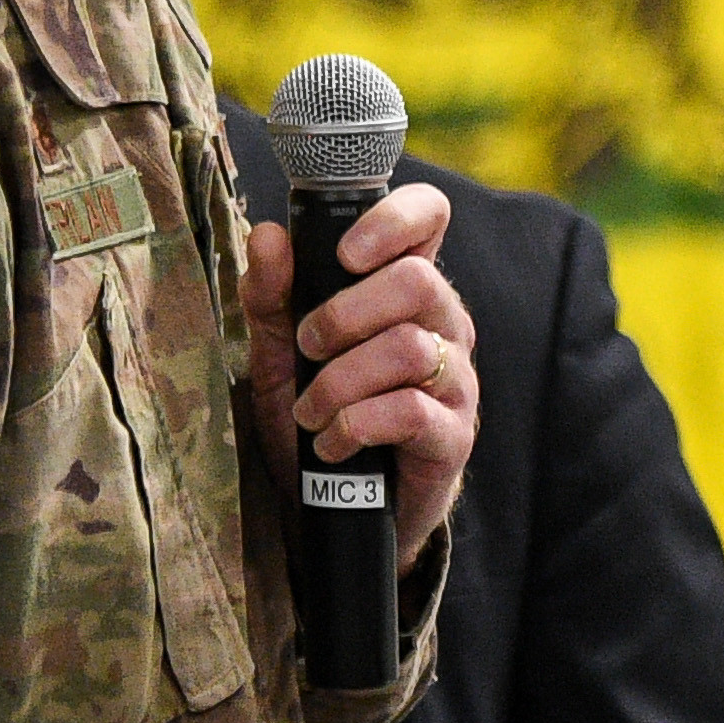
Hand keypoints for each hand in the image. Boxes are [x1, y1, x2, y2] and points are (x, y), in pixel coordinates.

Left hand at [243, 180, 474, 562]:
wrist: (337, 505)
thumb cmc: (316, 412)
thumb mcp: (278, 351)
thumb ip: (272, 295)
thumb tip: (268, 235)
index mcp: (405, 286)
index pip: (431, 217)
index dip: (396, 218)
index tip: (346, 253)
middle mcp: (443, 323)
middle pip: (417, 282)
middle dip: (344, 315)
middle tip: (306, 348)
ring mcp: (455, 379)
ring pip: (407, 349)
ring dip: (339, 382)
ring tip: (309, 411)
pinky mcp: (453, 435)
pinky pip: (411, 412)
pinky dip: (356, 426)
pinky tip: (332, 443)